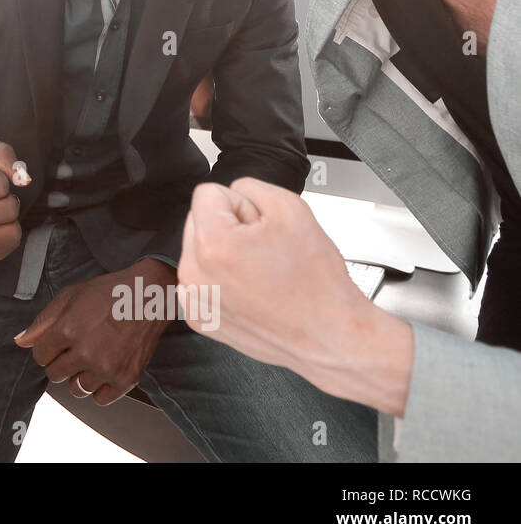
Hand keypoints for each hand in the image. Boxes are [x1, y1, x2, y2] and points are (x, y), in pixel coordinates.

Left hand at [13, 259, 174, 405]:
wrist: (147, 296)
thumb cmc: (108, 292)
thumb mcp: (70, 297)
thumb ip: (43, 322)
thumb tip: (20, 342)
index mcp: (68, 330)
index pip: (40, 356)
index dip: (47, 349)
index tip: (57, 343)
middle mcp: (86, 353)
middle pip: (55, 375)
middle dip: (60, 363)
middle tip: (75, 350)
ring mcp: (106, 368)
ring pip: (77, 389)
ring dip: (79, 377)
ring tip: (91, 359)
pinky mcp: (126, 379)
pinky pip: (100, 399)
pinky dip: (99, 388)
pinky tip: (103, 371)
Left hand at [177, 178, 413, 414]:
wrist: (330, 337)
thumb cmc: (316, 284)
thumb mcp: (292, 209)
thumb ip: (252, 187)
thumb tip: (233, 191)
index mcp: (212, 244)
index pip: (207, 193)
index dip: (241, 204)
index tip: (261, 226)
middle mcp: (194, 274)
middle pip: (200, 221)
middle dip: (230, 226)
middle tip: (265, 250)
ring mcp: (195, 300)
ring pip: (200, 251)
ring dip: (225, 252)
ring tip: (261, 271)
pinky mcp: (200, 319)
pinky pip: (202, 281)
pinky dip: (222, 280)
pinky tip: (252, 290)